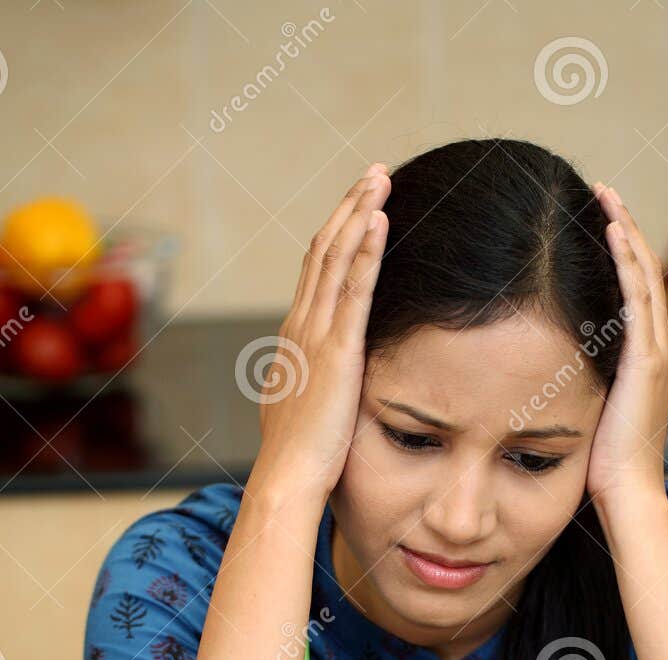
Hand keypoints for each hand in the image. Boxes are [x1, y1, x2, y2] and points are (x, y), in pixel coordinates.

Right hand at [252, 163, 389, 503]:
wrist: (287, 478)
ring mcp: (316, 335)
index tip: (356, 209)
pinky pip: (354, 287)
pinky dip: (367, 249)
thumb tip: (313, 381)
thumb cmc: (297, 458)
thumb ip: (307, 383)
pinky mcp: (338, 350)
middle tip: (373, 173)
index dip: (335, 236)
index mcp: (294, 339)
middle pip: (324, 250)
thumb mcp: (301, 408)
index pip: (314, 273)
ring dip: (359, 213)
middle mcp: (300, 326)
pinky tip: (380, 219)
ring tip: (380, 178)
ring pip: (337, 257)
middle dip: (349, 208)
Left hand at [585, 183, 667, 514]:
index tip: (596, 220)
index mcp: (644, 358)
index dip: (618, 252)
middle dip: (622, 227)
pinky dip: (625, 260)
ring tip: (604, 196)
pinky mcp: (647, 359)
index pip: (633, 290)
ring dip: (623, 231)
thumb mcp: (588, 410)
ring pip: (642, 273)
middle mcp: (657, 346)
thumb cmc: (602, 467)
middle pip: (642, 270)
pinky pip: (637, 296)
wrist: (627, 494)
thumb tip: (546, 367)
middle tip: (601, 191)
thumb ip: (578, 382)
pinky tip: (610, 230)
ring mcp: (656, 350)